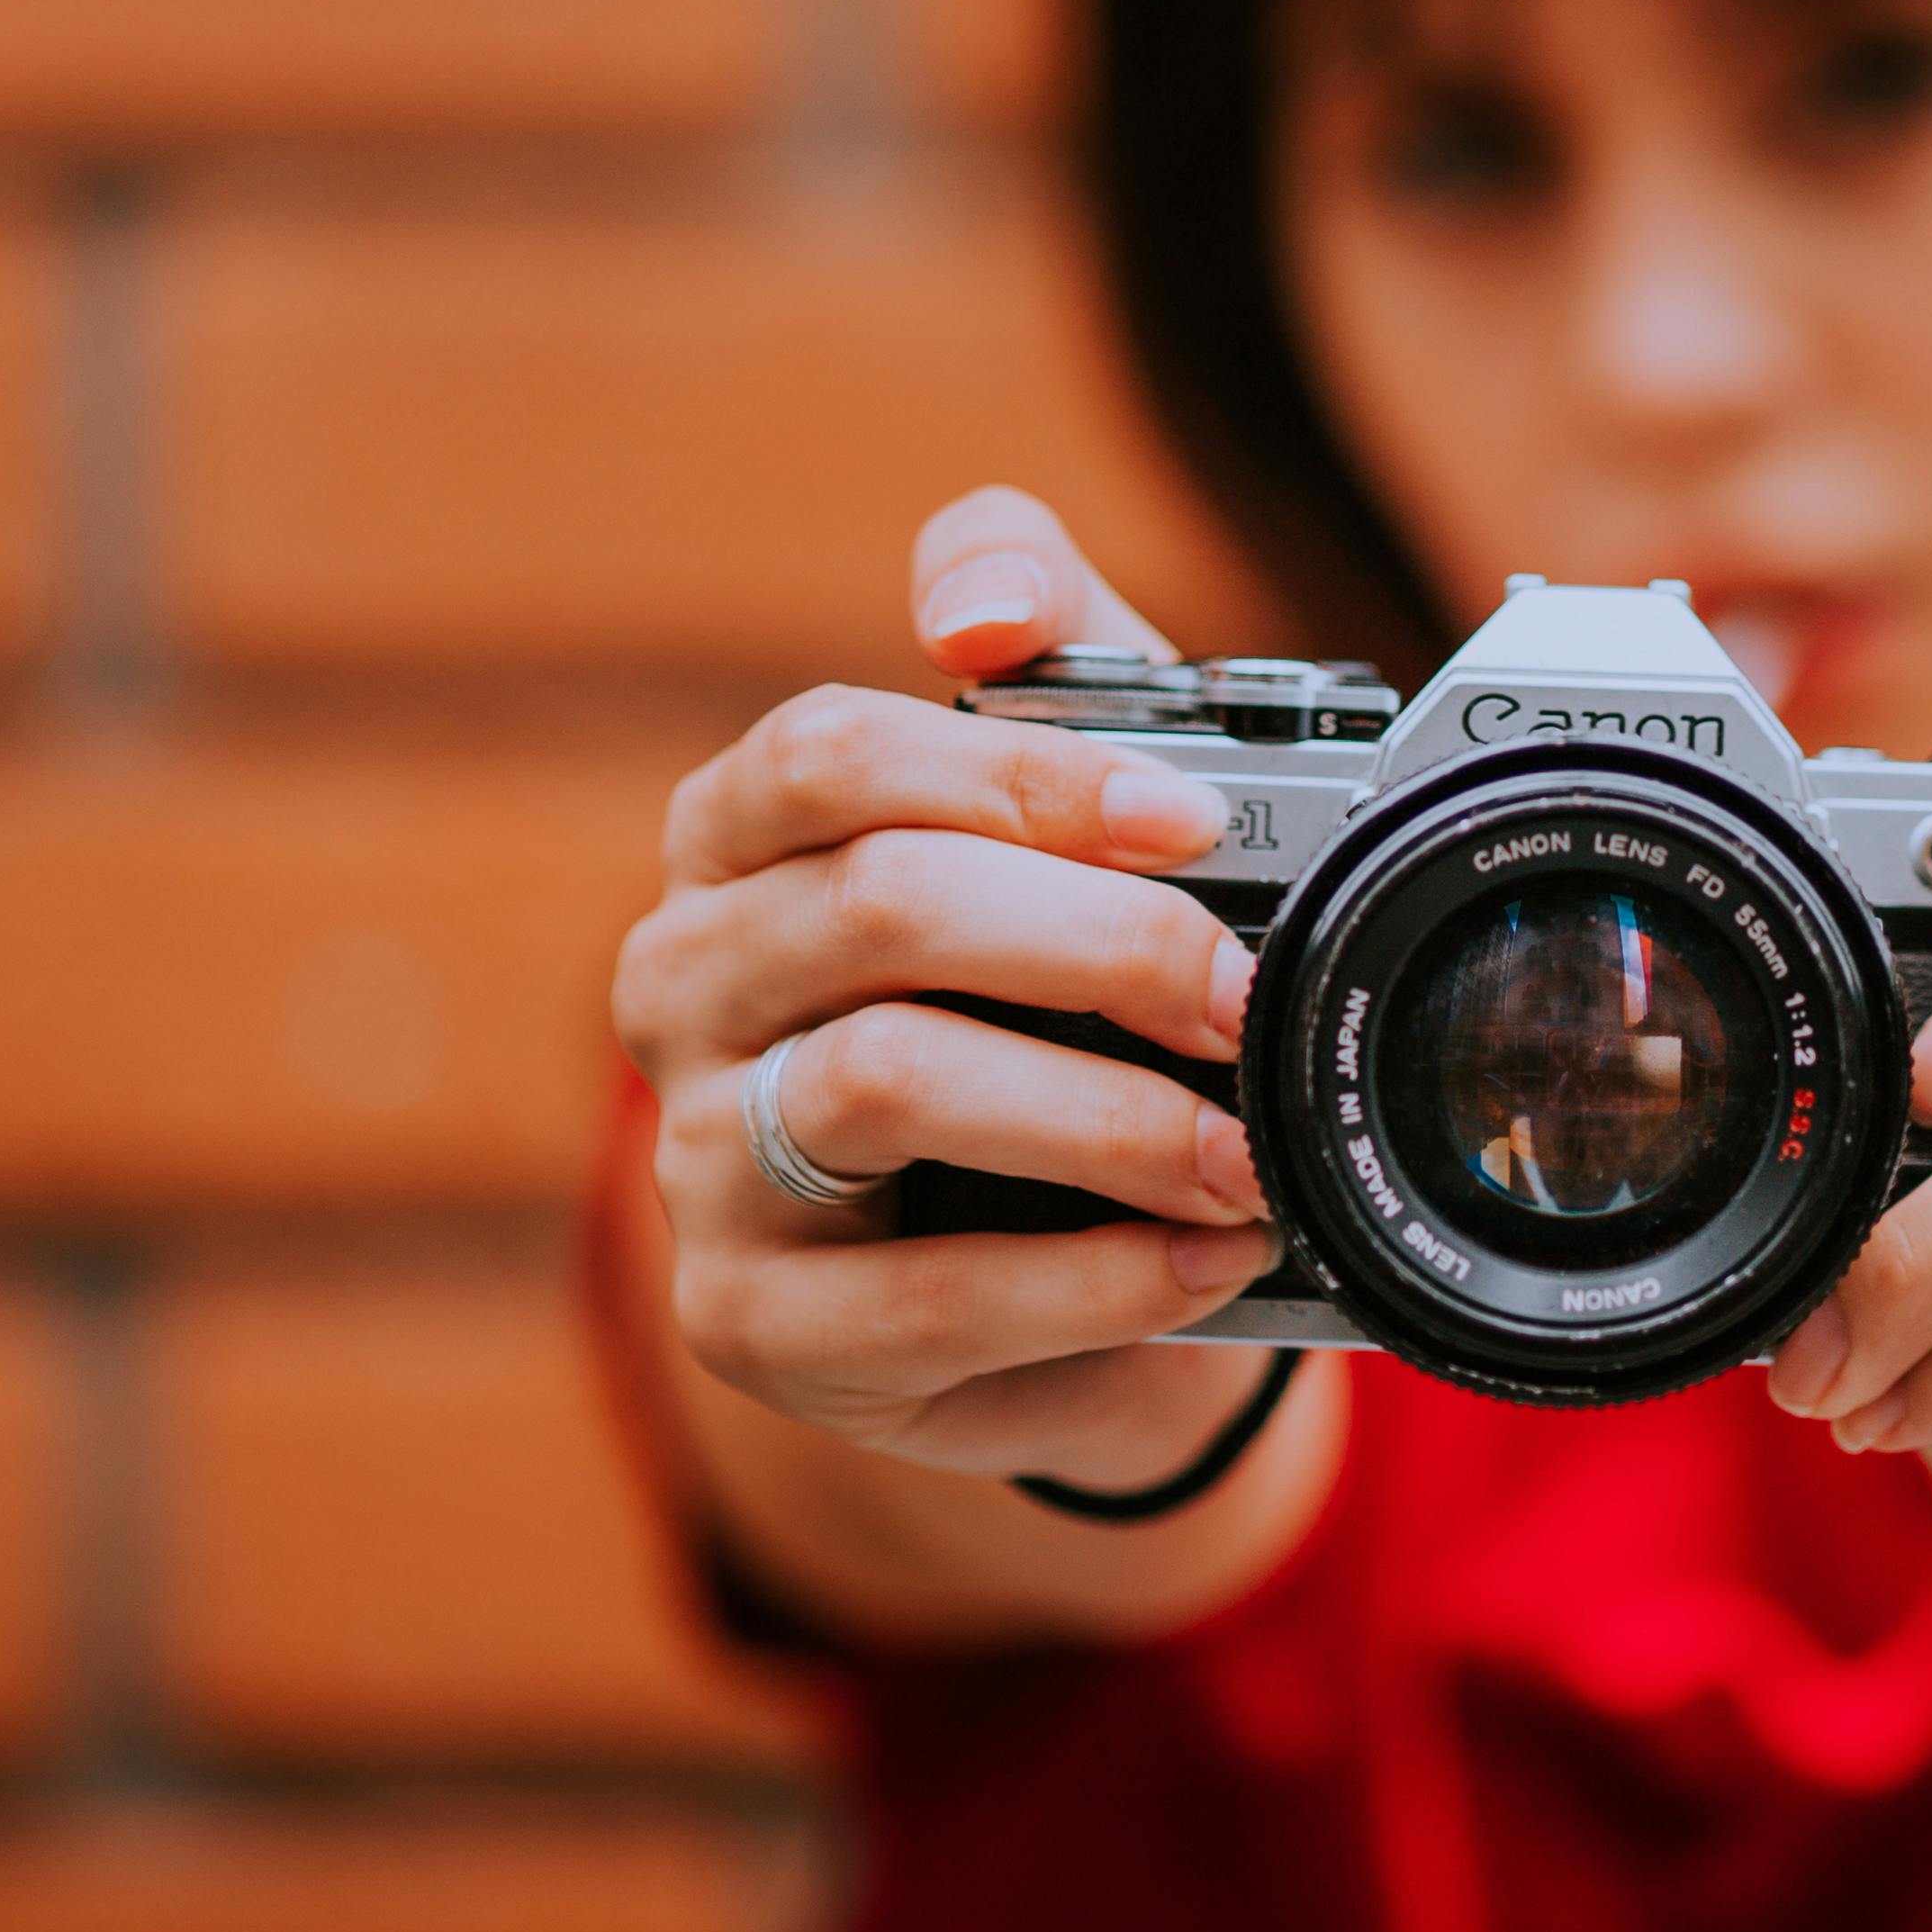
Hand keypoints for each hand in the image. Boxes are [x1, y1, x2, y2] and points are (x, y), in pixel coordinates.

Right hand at [609, 487, 1294, 1498]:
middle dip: (1101, 943)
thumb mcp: (1068, 801)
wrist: (1042, 1244)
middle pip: (876, 905)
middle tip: (1244, 997)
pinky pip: (920, 1296)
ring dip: (1109, 1120)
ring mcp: (699, 1159)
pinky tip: (1202, 1259)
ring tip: (1246, 1153)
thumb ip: (1047, 637)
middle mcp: (686, 984)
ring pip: (882, 1083)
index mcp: (739, 836)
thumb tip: (978, 606)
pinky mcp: (749, 1325)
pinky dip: (1096, 1280)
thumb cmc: (1050, 986)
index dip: (1023, 775)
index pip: (830, 755)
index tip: (1194, 819)